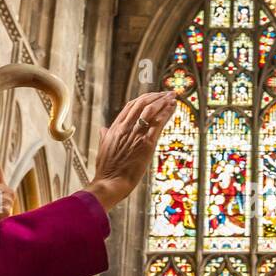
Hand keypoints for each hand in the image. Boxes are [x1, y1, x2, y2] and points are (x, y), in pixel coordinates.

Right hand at [85, 91, 176, 211]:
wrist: (110, 183)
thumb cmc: (106, 171)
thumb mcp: (103, 149)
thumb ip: (104, 137)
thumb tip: (102, 129)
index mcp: (115, 128)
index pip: (130, 106)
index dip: (143, 98)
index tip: (153, 96)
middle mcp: (125, 128)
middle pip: (141, 104)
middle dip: (156, 96)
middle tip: (167, 93)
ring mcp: (136, 135)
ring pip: (151, 111)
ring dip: (163, 101)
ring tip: (173, 96)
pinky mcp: (146, 144)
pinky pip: (158, 124)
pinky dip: (166, 114)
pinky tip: (173, 108)